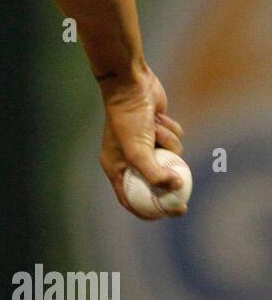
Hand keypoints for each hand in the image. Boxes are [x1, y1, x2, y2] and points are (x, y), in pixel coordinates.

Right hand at [98, 66, 186, 218]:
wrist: (131, 84)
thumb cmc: (128, 119)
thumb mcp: (138, 150)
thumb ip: (154, 173)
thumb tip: (176, 187)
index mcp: (115, 167)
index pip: (130, 197)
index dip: (149, 210)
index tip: (168, 215)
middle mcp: (128, 158)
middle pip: (154, 181)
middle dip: (169, 186)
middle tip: (185, 200)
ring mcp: (145, 144)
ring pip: (170, 157)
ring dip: (169, 144)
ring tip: (156, 128)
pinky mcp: (159, 132)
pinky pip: (176, 141)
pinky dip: (172, 131)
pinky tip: (160, 118)